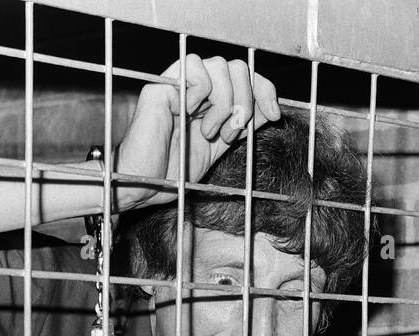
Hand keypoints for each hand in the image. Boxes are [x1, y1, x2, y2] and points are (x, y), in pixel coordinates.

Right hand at [116, 56, 280, 211]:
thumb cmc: (173, 173)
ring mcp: (179, 84)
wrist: (144, 186)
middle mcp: (196, 87)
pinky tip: (188, 116)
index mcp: (210, 99)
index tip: (275, 114)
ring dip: (224, 104)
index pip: (245, 76)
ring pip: (219, 66)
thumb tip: (272, 109)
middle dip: (244, 103)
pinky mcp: (162, 86)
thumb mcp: (219, 149)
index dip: (264, 90)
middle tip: (231, 133)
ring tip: (208, 131)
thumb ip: (242, 127)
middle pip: (237, 67)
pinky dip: (200, 95)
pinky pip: (195, 71)